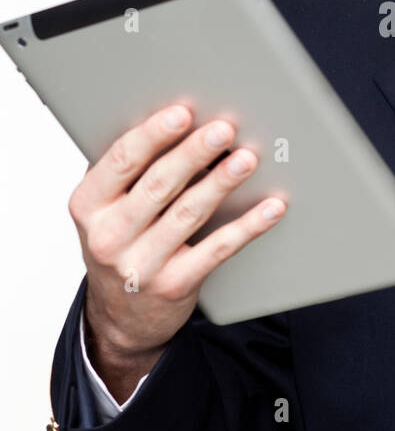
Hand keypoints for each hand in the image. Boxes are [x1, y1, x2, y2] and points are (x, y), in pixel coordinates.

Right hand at [68, 104, 287, 398]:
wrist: (121, 316)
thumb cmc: (121, 243)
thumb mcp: (106, 208)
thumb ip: (128, 170)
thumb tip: (178, 121)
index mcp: (88, 206)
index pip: (121, 161)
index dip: (153, 134)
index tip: (182, 113)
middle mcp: (109, 236)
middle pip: (159, 184)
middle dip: (194, 153)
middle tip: (223, 129)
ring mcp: (140, 265)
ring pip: (189, 213)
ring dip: (222, 182)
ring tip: (246, 159)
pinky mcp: (174, 285)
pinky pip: (217, 250)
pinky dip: (248, 226)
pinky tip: (269, 208)